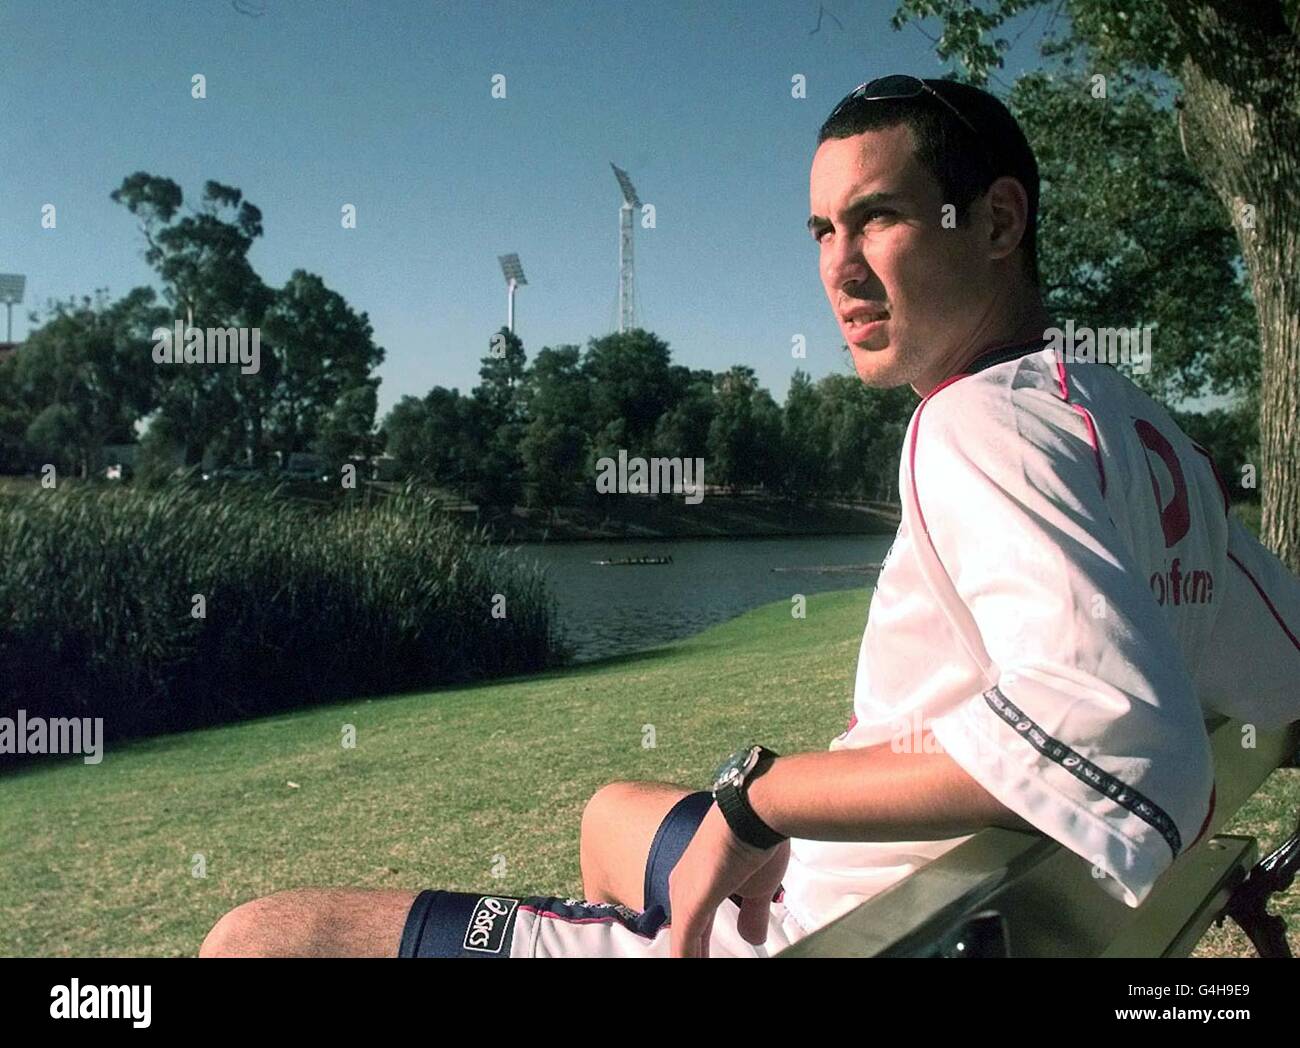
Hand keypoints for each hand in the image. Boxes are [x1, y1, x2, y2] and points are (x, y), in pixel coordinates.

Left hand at [667, 801, 789, 957]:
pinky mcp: (689, 904)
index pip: (696, 926)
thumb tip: (752, 938)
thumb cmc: (757, 837)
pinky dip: (688, 960)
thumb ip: (751, 914)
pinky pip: (684, 945)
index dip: (701, 949)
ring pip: (683, 943)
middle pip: (686, 936)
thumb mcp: (758, 886)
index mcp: (698, 881)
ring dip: (693, 958)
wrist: (754, 812)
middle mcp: (684, 887)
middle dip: (695, 954)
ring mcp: (684, 896)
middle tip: (699, 963)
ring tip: (697, 967)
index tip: (708, 957)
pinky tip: (691, 969)